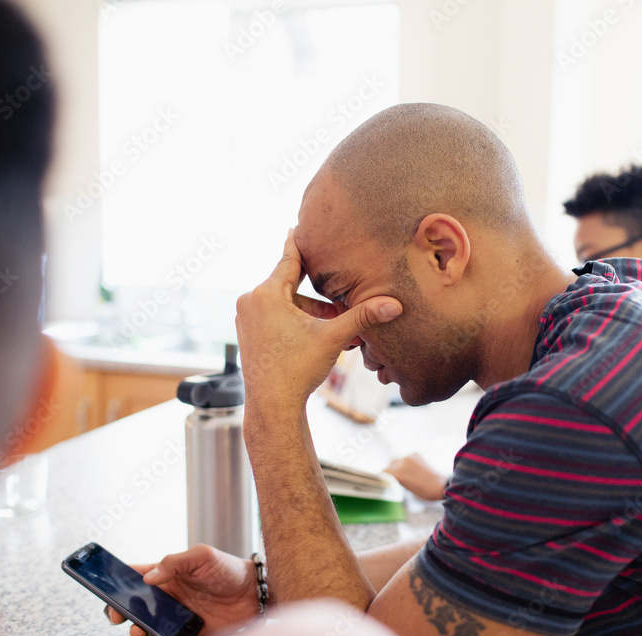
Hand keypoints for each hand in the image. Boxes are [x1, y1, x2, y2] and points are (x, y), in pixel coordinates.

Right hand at [105, 544, 257, 635]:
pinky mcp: (187, 632)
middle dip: (121, 611)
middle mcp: (169, 595)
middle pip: (136, 605)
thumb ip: (174, 561)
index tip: (107, 587)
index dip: (119, 582)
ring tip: (139, 630)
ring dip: (138, 629)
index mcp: (168, 574)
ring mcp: (177, 615)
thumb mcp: (202, 555)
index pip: (137, 576)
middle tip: (118, 615)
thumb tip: (149, 576)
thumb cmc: (229, 568)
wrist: (254, 593)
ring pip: (148, 626)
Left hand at [235, 228, 401, 413]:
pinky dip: (296, 322)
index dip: (300, 241)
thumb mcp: (332, 338)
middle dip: (319, 297)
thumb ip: (362, 317)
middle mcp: (251, 301)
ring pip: (286, 304)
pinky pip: (276, 317)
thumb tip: (394, 305)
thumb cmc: (296, 371)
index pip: (288, 257)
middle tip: (339, 303)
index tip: (299, 223)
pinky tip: (316, 338)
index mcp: (267, 294)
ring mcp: (247, 318)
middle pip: (292, 285)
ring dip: (310, 313)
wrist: (272, 406)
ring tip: (335, 330)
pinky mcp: (248, 333)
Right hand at [385, 453, 448, 500]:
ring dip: (399, 465)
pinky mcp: (416, 454)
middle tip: (395, 477)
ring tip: (406, 473)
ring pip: (398, 459)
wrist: (440, 484)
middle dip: (391, 470)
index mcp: (398, 473)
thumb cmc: (424, 491)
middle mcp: (402, 462)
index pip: (384, 471)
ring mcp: (409, 456)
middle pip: (390, 464)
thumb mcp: (407, 488)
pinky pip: (407, 457)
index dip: (383, 475)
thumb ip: (398, 479)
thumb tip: (393, 475)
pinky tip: (413, 468)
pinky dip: (407, 462)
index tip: (383, 478)